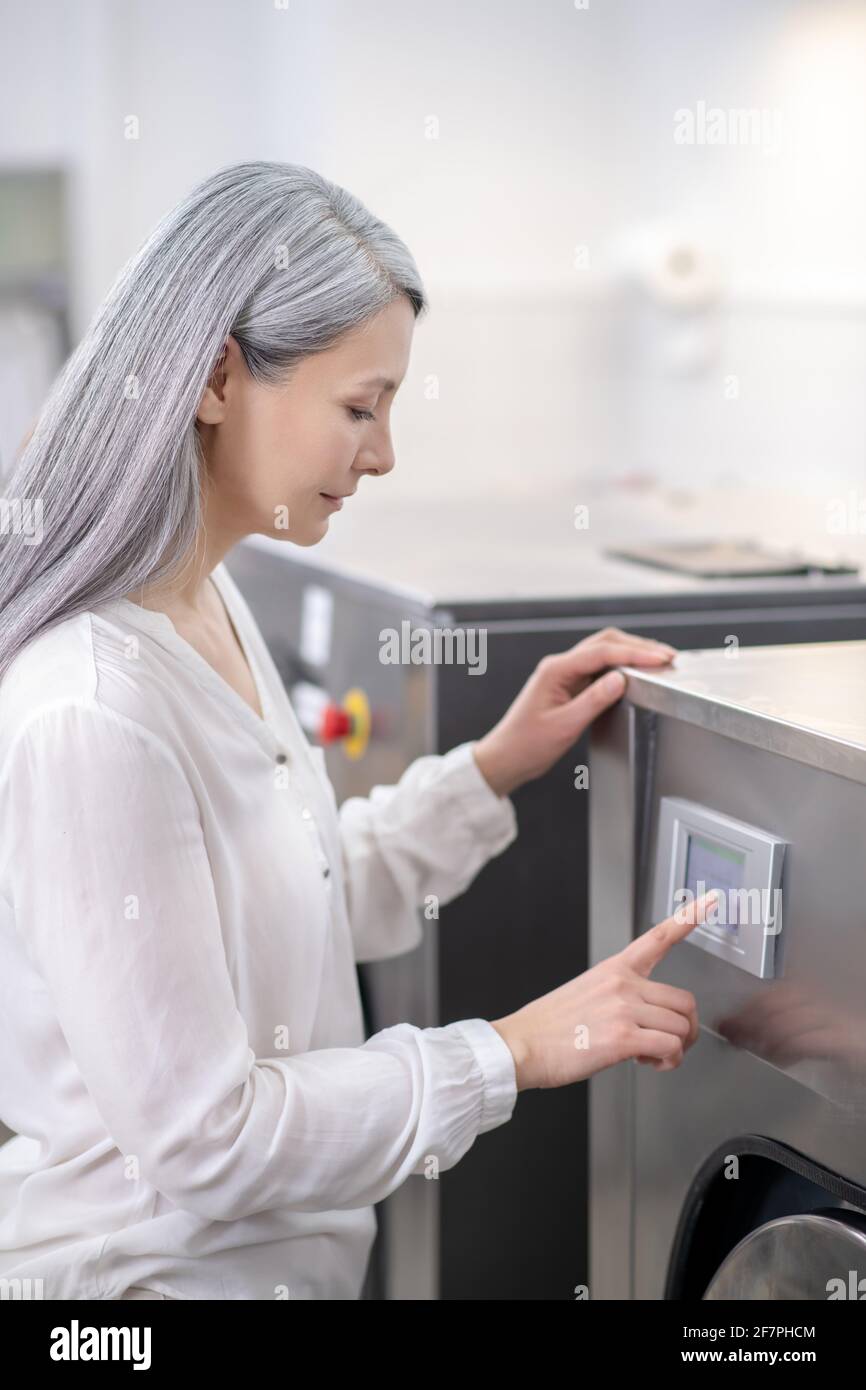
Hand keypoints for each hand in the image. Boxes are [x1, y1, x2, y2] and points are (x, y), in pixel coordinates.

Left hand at [472, 626, 675, 796]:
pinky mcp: (569, 686)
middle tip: (667, 657)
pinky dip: (621, 667)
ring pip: (603, 653)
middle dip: (638, 647)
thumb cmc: (528, 744)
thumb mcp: (564, 725)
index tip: (660, 659)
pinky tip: (636, 673)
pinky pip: (599, 668)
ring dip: (631, 654)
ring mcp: (564, 675)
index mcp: (555, 670)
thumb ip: (593, 700)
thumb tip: (620, 679)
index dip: (635, 654)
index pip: (602, 652)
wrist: (507, 758)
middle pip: (605, 643)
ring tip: (659, 662)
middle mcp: (560, 667)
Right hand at [490, 891, 715, 1090]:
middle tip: (670, 1043)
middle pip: (685, 1001)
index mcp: (614, 969)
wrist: (521, 1045)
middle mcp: (623, 984)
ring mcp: (624, 1009)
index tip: (712, 899)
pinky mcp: (624, 1037)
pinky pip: (670, 1048)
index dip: (689, 917)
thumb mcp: (585, 993)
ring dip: (675, 1048)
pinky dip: (667, 1061)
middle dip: (685, 1028)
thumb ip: (619, 998)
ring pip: (681, 1027)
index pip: (658, 937)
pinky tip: (648, 1063)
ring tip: (650, 1056)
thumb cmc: (549, 1027)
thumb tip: (641, 1021)